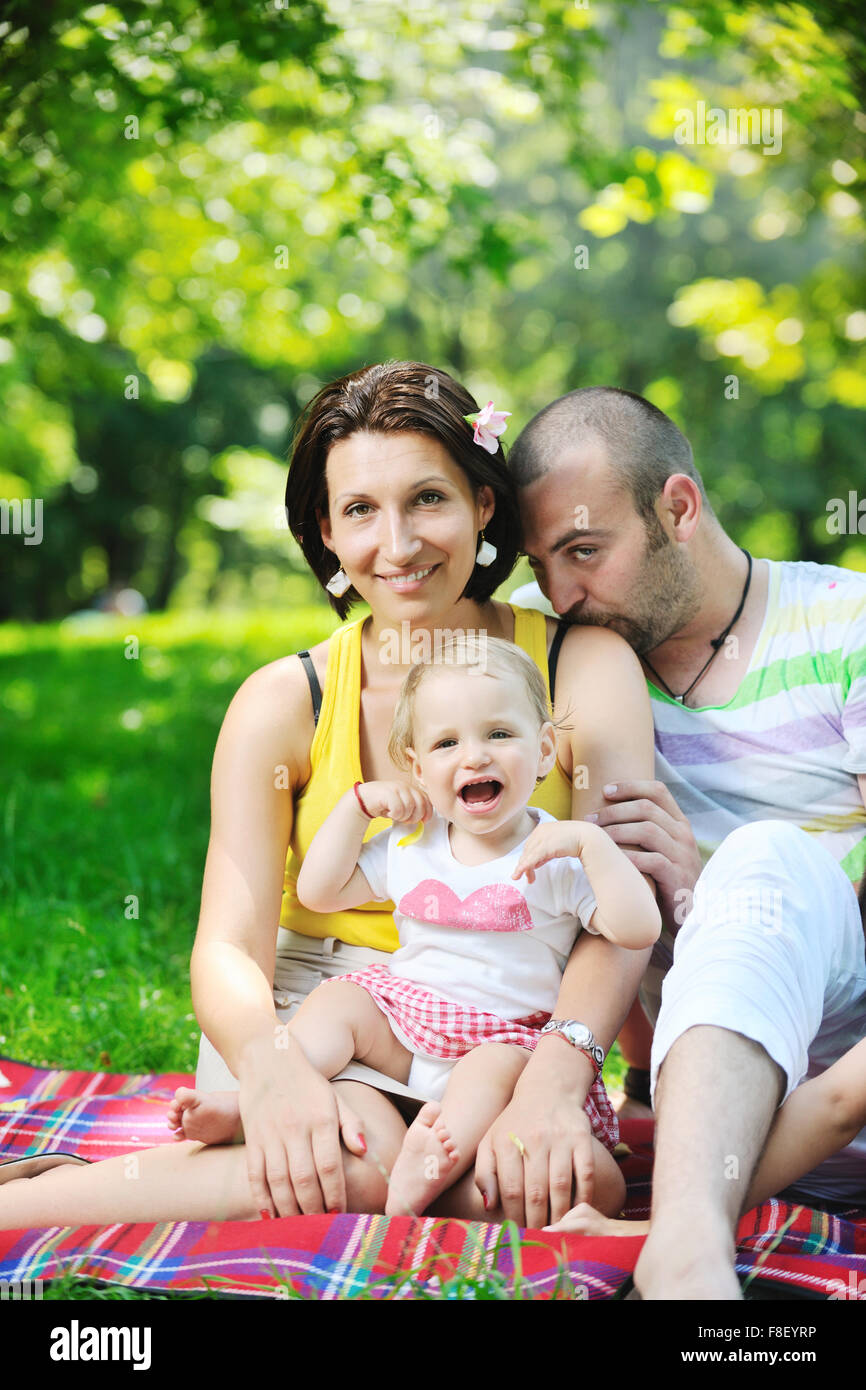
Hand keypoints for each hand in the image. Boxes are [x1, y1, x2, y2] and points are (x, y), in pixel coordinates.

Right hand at [237, 1031, 366, 1217]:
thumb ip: (352, 1123)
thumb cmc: (307, 1083)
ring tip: (299, 1226)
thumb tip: (364, 1151)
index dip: (335, 1195)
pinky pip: (255, 1175)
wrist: (267, 1059)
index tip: (340, 1214)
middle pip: (304, 1179)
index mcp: (320, 1119)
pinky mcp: (252, 1138)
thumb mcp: (335, 1097)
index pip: (329, 1166)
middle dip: (314, 1209)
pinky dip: (262, 1199)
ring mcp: (270, 1135)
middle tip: (320, 1227)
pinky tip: (271, 1215)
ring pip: (279, 1182)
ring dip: (289, 1209)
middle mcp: (295, 1128)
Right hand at [357, 780, 432, 824]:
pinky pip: (398, 809)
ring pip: (409, 808)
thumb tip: (425, 818)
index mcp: (411, 788)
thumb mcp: (402, 804)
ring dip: (402, 817)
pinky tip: (388, 813)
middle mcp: (406, 786)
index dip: (427, 812)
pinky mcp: (389, 793)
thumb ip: (414, 807)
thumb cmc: (384, 803)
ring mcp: (397, 788)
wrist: (364, 799)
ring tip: (395, 815)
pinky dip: (394, 815)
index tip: (423, 821)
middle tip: (405, 820)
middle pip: (420, 804)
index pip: (427, 800)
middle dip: (415, 817)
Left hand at [474, 1061, 596, 1228]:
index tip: (518, 1232)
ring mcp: (560, 1138)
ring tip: (556, 1231)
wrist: (546, 1090)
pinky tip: (578, 1211)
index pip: (511, 1189)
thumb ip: (485, 1173)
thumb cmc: (515, 1123)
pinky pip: (586, 1173)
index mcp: (507, 1142)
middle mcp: (534, 1139)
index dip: (515, 1216)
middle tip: (538, 1238)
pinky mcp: (581, 1138)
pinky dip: (584, 1196)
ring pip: (561, 1186)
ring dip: (559, 1214)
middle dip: (537, 1221)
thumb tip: (489, 1206)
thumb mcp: (491, 1141)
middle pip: (536, 1192)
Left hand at [511, 820, 587, 884]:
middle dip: (526, 865)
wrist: (588, 837)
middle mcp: (539, 832)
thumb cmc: (575, 840)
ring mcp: (541, 838)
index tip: (529, 869)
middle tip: (529, 878)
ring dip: (524, 869)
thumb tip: (536, 863)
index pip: (530, 845)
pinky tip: (519, 874)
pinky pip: (530, 859)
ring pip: (527, 856)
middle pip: (527, 851)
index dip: (528, 857)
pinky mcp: (544, 847)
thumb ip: (545, 852)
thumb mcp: (556, 845)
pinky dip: (523, 867)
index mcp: (542, 829)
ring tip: (529, 880)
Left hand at [587, 780, 702, 933]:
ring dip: (617, 831)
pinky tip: (611, 859)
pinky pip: (652, 860)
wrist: (690, 913)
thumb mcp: (662, 849)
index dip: (631, 786)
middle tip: (591, 819)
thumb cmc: (665, 879)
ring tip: (596, 838)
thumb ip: (646, 831)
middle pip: (647, 808)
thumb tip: (608, 813)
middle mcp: (684, 834)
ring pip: (648, 830)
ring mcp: (682, 855)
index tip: (606, 790)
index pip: (658, 791)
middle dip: (614, 810)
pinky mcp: (678, 876)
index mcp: (679, 823)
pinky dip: (629, 857)